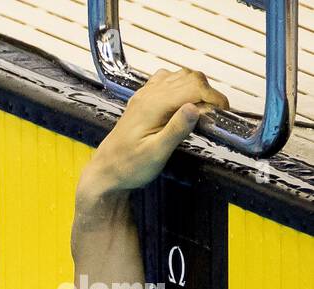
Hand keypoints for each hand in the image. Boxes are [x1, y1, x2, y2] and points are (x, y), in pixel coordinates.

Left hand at [83, 68, 229, 196]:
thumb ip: (176, 130)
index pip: (193, 87)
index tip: (223, 112)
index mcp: (153, 105)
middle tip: (216, 114)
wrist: (105, 172)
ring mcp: (144, 95)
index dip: (214, 97)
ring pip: (180, 76)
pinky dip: (181, 85)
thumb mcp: (156, 154)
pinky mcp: (143, 100)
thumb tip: (196, 107)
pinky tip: (184, 102)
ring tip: (204, 110)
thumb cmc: (128, 167)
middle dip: (208, 92)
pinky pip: (166, 81)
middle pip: (190, 77)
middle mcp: (148, 95)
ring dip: (197, 87)